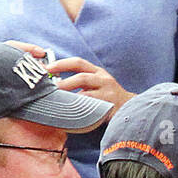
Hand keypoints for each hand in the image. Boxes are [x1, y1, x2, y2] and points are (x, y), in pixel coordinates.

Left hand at [4, 42, 134, 111]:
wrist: (130, 109)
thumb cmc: (108, 98)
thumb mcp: (98, 84)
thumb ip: (81, 82)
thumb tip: (56, 84)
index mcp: (98, 72)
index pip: (78, 63)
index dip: (62, 64)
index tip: (47, 68)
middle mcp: (104, 80)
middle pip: (82, 76)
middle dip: (64, 81)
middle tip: (51, 87)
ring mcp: (108, 94)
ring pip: (87, 93)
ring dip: (72, 96)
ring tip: (59, 100)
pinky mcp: (110, 107)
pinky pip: (93, 109)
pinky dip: (81, 110)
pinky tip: (71, 114)